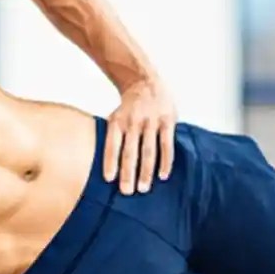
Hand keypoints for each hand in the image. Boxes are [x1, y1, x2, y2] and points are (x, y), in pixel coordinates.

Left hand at [104, 80, 175, 194]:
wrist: (145, 81)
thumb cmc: (128, 108)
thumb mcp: (115, 117)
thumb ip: (114, 136)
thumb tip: (107, 165)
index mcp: (117, 121)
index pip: (112, 145)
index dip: (110, 162)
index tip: (109, 180)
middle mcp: (133, 121)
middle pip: (130, 152)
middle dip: (128, 173)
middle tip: (127, 192)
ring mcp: (151, 121)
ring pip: (148, 151)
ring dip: (146, 171)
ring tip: (144, 189)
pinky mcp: (167, 121)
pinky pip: (166, 145)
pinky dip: (165, 162)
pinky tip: (163, 175)